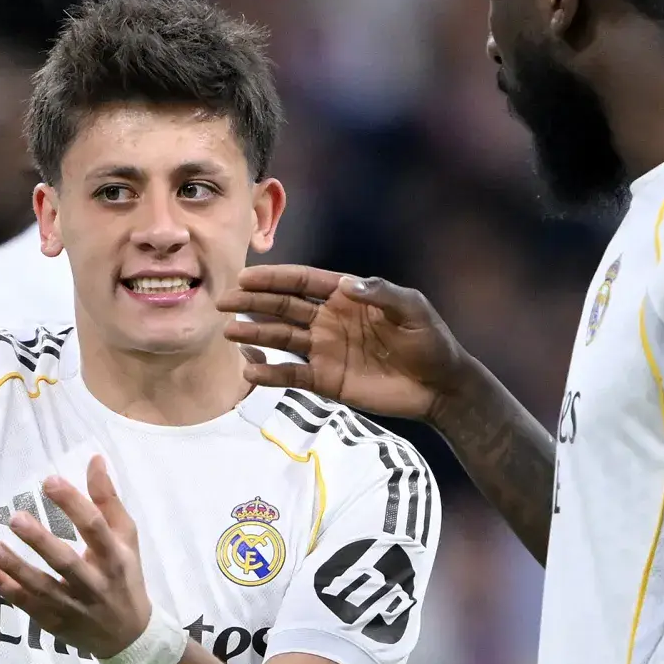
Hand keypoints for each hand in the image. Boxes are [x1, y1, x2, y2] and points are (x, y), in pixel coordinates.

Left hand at [0, 456, 150, 658]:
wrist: (128, 636)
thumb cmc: (125, 576)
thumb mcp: (126, 538)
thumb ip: (108, 500)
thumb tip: (94, 459)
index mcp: (115, 557)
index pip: (95, 528)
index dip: (73, 504)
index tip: (49, 481)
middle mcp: (94, 583)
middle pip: (66, 562)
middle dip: (40, 541)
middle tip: (15, 518)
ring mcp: (73, 606)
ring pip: (41, 587)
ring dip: (15, 568)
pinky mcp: (54, 622)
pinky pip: (26, 604)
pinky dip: (4, 588)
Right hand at [219, 267, 472, 420]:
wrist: (439, 386)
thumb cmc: (430, 341)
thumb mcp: (412, 309)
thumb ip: (381, 293)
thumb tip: (345, 284)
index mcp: (346, 297)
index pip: (303, 282)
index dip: (274, 278)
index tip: (246, 277)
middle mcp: (329, 321)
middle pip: (283, 307)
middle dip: (253, 302)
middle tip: (224, 301)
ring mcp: (325, 351)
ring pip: (282, 339)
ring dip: (255, 335)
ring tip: (230, 332)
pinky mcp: (327, 380)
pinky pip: (293, 375)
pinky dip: (272, 375)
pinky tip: (250, 372)